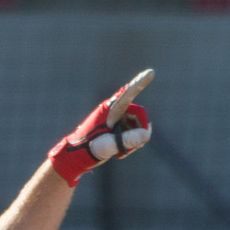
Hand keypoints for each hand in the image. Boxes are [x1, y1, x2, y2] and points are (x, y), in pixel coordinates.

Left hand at [48, 71, 153, 187]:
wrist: (78, 156)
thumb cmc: (89, 148)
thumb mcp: (109, 145)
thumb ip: (127, 140)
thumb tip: (146, 134)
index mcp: (110, 109)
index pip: (129, 93)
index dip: (141, 83)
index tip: (151, 72)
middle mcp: (115, 110)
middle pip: (139, 114)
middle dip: (141, 130)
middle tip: (136, 147)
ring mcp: (118, 117)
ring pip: (138, 125)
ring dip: (135, 139)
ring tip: (122, 152)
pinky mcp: (118, 126)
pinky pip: (134, 131)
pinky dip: (131, 142)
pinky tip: (121, 152)